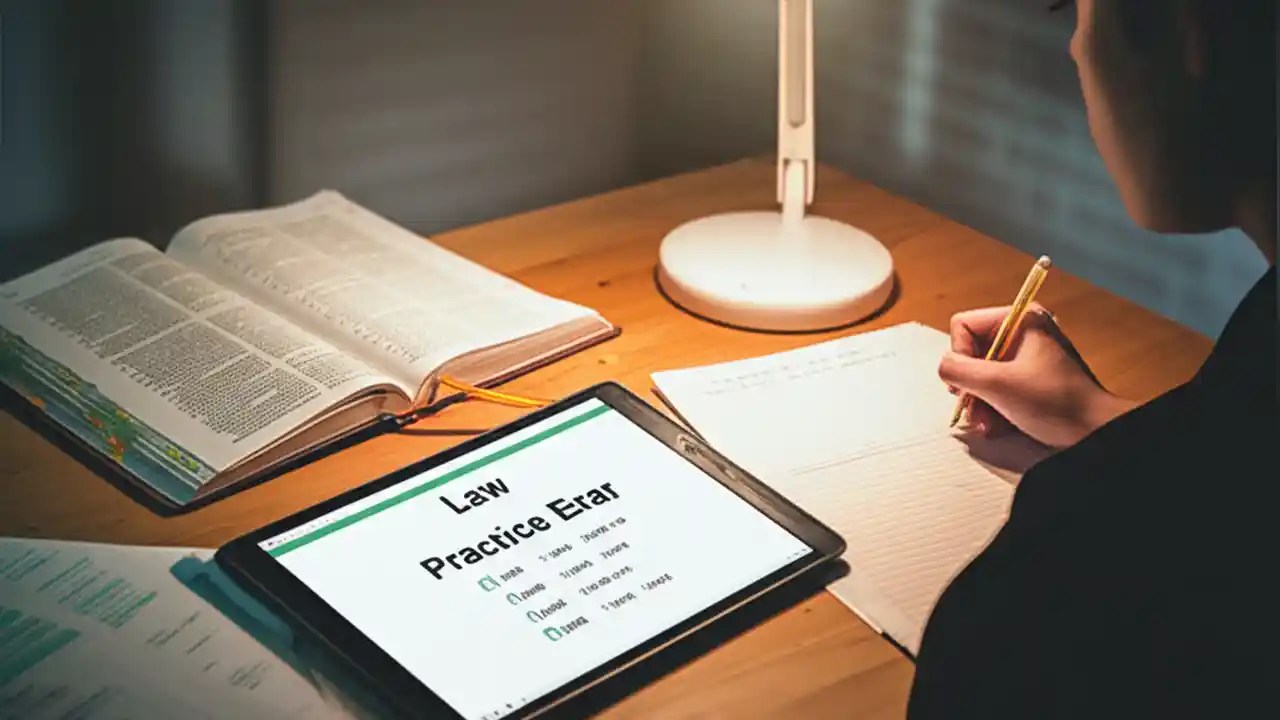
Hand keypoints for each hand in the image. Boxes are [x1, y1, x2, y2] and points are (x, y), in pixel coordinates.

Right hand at [938, 304, 1136, 447]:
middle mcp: (1022, 331)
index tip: (969, 382)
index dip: (959, 356)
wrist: (1095, 431)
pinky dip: (992, 406)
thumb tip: (944, 367)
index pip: (963, 325)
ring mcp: (1026, 355)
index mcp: (1020, 319)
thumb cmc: (1057, 403)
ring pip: (981, 372)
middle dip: (969, 385)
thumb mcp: (999, 385)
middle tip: (973, 407)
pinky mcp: (1029, 378)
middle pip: (970, 351)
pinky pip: (996, 386)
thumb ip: (960, 371)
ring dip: (978, 401)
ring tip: (986, 423)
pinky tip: (997, 425)